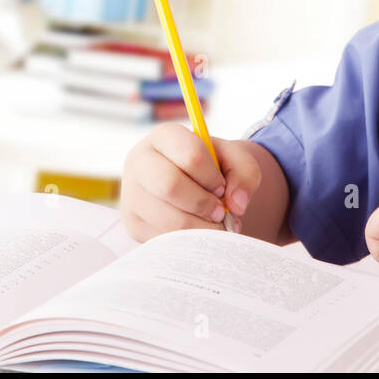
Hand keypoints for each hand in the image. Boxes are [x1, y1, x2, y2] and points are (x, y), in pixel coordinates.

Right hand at [120, 124, 259, 240]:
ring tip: (214, 224)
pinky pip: (163, 240)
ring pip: (167, 218)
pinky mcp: (133, 224)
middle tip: (219, 211)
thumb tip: (237, 204)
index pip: (190, 155)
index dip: (212, 176)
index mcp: (164, 137)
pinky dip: (189, 242)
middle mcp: (139, 162)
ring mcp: (132, 194)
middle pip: (170, 186)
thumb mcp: (235, 159)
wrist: (194, 185)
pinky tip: (199, 234)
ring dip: (200, 227)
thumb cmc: (214, 168)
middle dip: (203, 203)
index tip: (221, 186)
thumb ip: (246, 173)